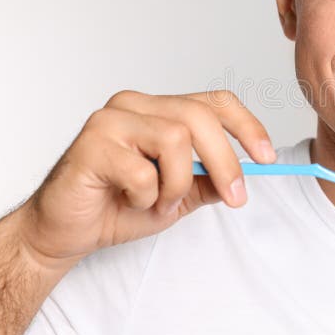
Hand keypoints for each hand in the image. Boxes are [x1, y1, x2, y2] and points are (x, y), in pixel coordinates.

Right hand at [16, 89, 275, 268]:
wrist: (67, 232)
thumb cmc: (120, 206)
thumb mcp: (181, 195)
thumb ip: (211, 180)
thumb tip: (249, 171)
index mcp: (159, 109)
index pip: (214, 102)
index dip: (247, 126)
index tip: (268, 158)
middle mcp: (135, 104)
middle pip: (199, 117)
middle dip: (225, 162)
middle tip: (235, 198)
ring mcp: (111, 119)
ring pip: (175, 139)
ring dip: (176, 184)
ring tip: (158, 202)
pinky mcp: (91, 143)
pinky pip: (142, 170)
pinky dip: (145, 197)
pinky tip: (128, 201)